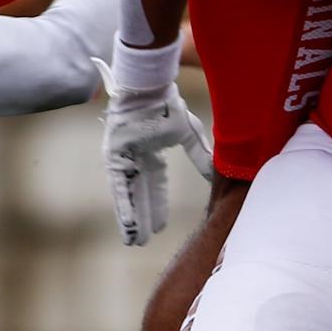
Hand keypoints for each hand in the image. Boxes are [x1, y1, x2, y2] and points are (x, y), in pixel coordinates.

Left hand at [98, 59, 213, 245]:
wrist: (149, 89)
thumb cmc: (167, 106)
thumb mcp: (189, 134)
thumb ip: (200, 155)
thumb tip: (217, 175)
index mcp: (151, 151)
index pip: (155, 183)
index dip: (157, 205)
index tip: (160, 227)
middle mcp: (135, 158)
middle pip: (141, 194)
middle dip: (144, 218)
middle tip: (144, 242)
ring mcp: (123, 158)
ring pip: (129, 195)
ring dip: (132, 219)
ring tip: (135, 242)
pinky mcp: (114, 158)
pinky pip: (119, 189)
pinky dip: (124, 208)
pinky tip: (128, 226)